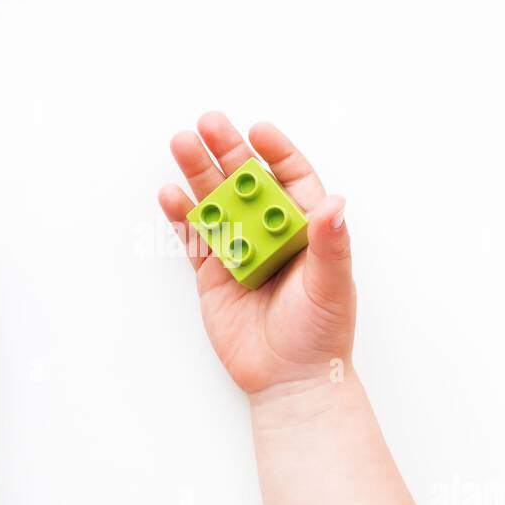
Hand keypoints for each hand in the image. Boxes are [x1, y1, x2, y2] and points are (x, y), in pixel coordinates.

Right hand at [158, 113, 353, 394]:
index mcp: (304, 229)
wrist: (290, 381)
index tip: (258, 130)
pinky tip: (170, 193)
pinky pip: (195, 239)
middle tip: (207, 123)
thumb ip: (330, 243)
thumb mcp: (332, 285)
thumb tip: (335, 202)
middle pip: (245, 183)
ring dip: (198, 173)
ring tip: (181, 142)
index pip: (291, 179)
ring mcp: (239, 251)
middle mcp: (270, 233)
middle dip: (226, 151)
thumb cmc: (322, 333)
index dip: (276, 152)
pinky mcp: (214, 275)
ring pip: (216, 203)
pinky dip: (182, 216)